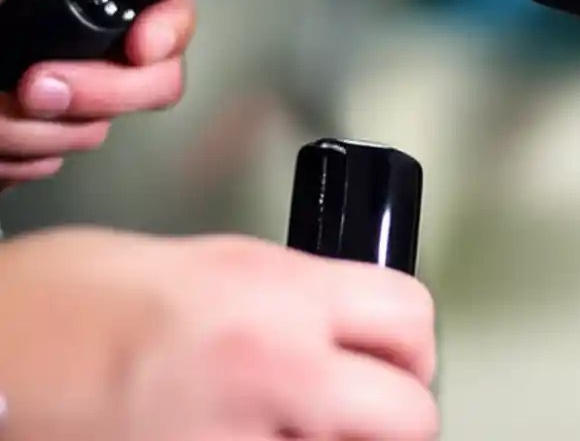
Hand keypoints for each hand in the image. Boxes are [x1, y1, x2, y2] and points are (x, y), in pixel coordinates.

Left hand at [0, 0, 195, 187]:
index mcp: (63, 1)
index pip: (163, 11)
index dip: (167, 31)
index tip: (139, 46)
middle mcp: (69, 50)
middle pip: (149, 83)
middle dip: (95, 91)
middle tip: (35, 87)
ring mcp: (49, 102)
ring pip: (90, 132)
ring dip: (30, 131)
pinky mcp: (21, 146)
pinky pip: (42, 165)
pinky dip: (7, 157)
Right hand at [0, 228, 437, 440]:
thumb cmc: (58, 310)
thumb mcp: (193, 265)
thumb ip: (279, 292)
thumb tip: (331, 321)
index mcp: (274, 292)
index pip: (410, 316)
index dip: (412, 343)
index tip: (400, 356)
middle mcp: (273, 366)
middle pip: (409, 414)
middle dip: (395, 415)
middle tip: (368, 411)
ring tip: (299, 429)